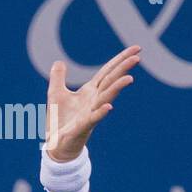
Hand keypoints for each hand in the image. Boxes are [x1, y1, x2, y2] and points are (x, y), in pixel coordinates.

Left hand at [44, 45, 140, 160]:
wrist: (55, 143)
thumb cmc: (59, 119)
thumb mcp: (55, 94)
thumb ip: (58, 78)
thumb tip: (58, 62)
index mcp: (90, 91)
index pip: (108, 72)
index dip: (120, 59)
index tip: (137, 48)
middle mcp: (94, 100)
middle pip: (111, 82)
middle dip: (123, 69)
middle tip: (137, 57)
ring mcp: (90, 113)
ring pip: (106, 98)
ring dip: (117, 88)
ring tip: (129, 78)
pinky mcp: (83, 126)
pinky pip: (93, 118)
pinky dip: (101, 112)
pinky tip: (108, 106)